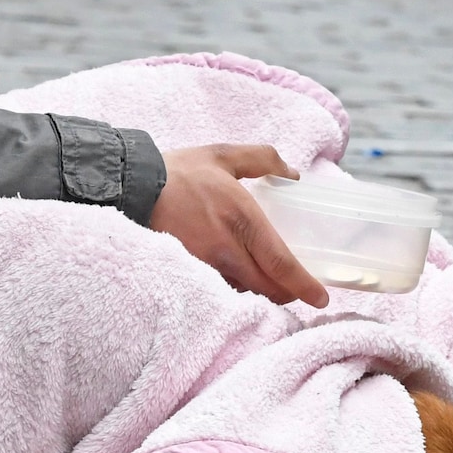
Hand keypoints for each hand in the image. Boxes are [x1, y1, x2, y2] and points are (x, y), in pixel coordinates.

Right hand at [150, 146, 329, 306]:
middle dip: (286, 293)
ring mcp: (206, 265)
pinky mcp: (189, 272)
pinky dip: (236, 286)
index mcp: (242, 219)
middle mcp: (226, 249)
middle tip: (296, 287)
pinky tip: (237, 273)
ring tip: (267, 278)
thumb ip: (264, 159)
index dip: (304, 285)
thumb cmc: (180, 172)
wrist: (131, 187)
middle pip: (267, 288)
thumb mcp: (225, 155)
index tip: (321, 298)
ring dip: (261, 290)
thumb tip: (293, 174)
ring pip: (245, 291)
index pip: (281, 264)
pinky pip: (221, 288)